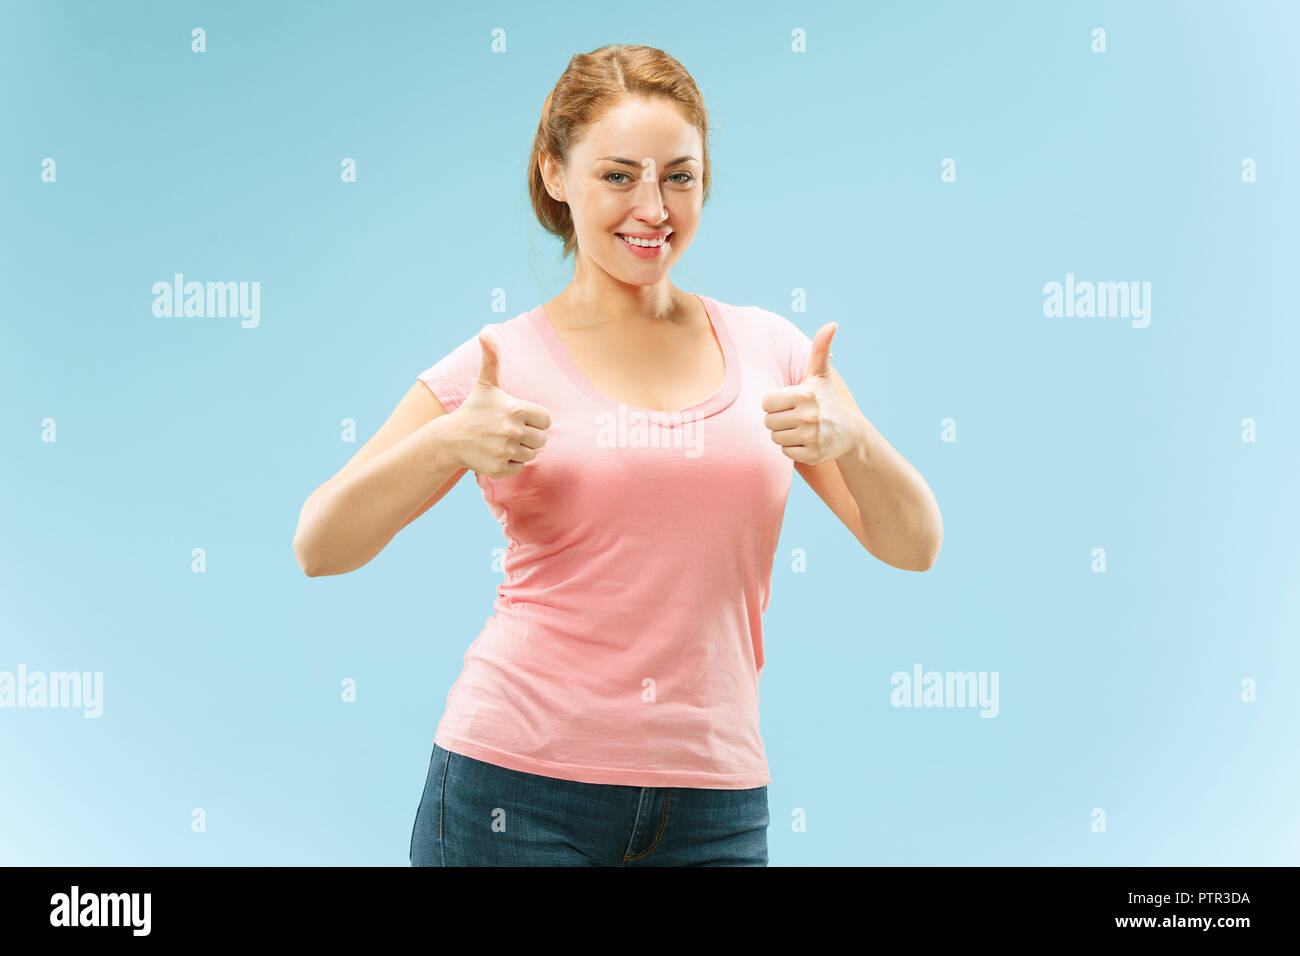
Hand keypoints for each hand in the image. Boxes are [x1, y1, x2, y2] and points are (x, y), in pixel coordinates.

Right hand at [446, 328, 551, 478]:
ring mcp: (505, 451)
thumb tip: (485, 330)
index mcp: (516, 409)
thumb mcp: (485, 383)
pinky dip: (510, 463)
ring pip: (531, 454)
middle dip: (528, 436)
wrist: (450, 438)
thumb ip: (491, 357)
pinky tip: (496, 453)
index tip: (518, 417)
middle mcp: (512, 431)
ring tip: (501, 441)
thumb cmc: (474, 409)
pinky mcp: (499, 468)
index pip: (546, 420)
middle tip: (508, 431)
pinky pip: (519, 467)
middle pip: (541, 439)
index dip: (534, 420)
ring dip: (519, 450)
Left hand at [760, 322, 860, 464]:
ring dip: (783, 434)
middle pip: (768, 421)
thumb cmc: (827, 399)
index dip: (775, 402)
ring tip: (800, 428)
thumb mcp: (821, 374)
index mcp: (805, 394)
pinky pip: (785, 453)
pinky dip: (792, 448)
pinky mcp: (812, 455)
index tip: (789, 401)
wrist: (850, 432)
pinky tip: (805, 440)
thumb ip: (819, 348)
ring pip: (775, 438)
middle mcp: (808, 416)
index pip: (766, 402)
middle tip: (794, 416)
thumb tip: (831, 323)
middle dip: (778, 419)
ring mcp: (811, 437)